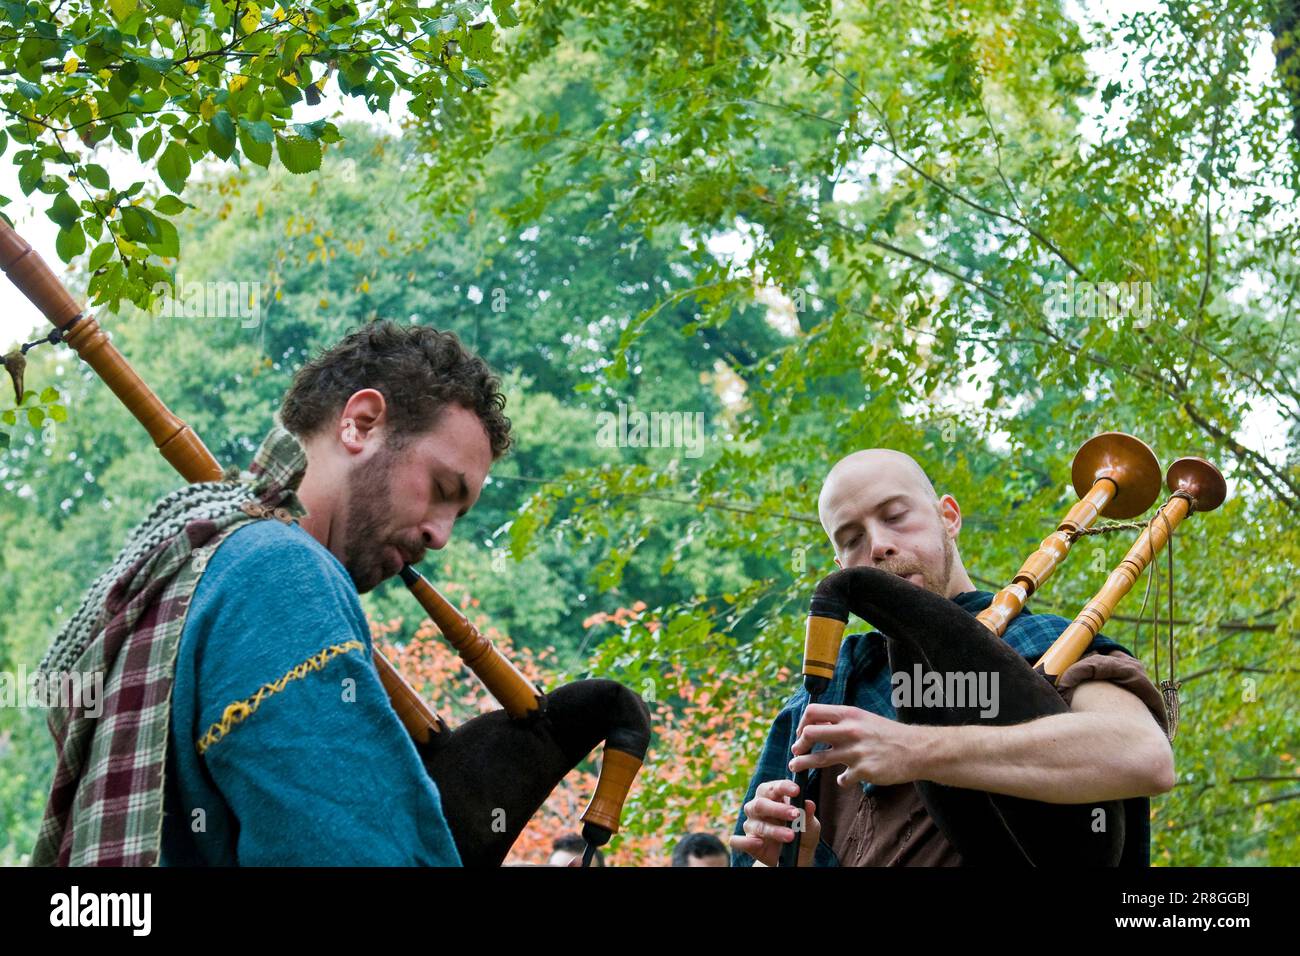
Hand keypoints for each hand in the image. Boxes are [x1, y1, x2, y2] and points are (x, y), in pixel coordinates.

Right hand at [729, 779, 820, 866]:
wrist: (796, 855)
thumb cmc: (802, 832)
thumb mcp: (810, 824)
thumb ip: (808, 815)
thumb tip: (809, 804)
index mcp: (772, 796)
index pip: (774, 787)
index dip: (784, 787)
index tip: (797, 790)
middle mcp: (758, 807)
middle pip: (761, 804)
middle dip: (778, 809)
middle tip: (795, 814)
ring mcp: (751, 825)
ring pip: (757, 825)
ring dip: (774, 830)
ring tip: (791, 836)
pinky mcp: (747, 842)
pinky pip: (738, 841)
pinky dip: (745, 842)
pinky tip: (758, 843)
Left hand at [788, 703, 929, 786]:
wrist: (917, 750)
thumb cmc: (889, 735)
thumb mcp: (865, 719)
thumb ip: (842, 722)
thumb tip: (816, 725)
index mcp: (849, 714)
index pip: (813, 711)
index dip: (802, 723)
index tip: (801, 733)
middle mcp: (850, 730)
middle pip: (809, 733)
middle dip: (798, 744)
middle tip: (796, 751)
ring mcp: (855, 752)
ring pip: (818, 759)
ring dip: (803, 763)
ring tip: (795, 767)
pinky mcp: (863, 771)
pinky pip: (842, 779)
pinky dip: (842, 780)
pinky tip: (845, 780)